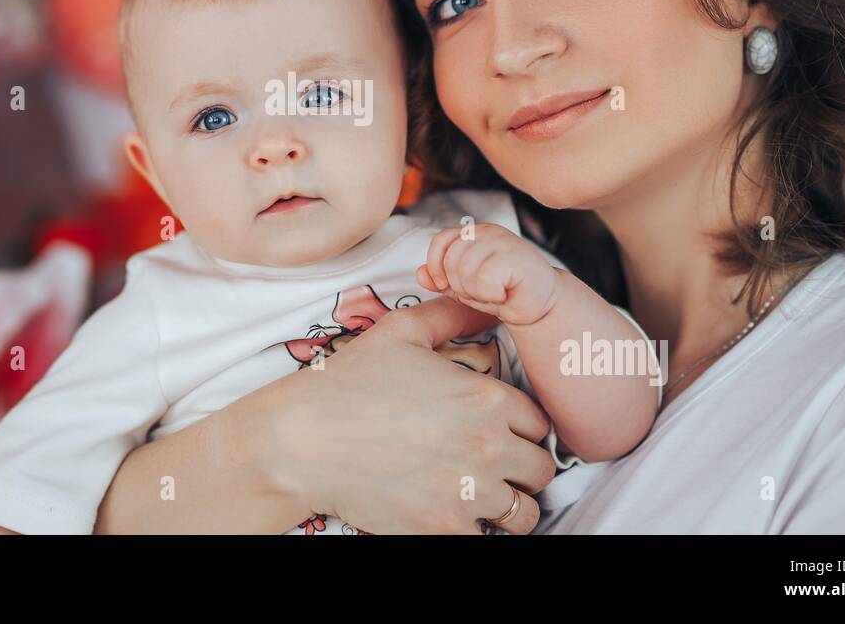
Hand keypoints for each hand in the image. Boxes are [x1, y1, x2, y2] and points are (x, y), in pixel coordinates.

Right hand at [275, 296, 555, 533]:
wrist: (303, 441)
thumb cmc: (348, 383)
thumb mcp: (401, 331)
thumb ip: (450, 315)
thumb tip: (484, 305)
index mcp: (485, 399)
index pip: (539, 423)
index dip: (522, 428)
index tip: (501, 432)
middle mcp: (487, 447)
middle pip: (541, 471)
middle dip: (522, 468)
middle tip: (494, 466)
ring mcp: (468, 493)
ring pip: (524, 514)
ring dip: (508, 505)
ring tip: (480, 496)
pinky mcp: (443, 529)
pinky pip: (487, 540)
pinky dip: (477, 530)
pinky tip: (453, 513)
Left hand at [417, 223, 560, 326]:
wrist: (540, 306)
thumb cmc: (503, 293)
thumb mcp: (465, 287)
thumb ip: (442, 279)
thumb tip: (419, 274)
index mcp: (474, 234)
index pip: (441, 241)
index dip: (436, 266)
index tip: (445, 285)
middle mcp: (488, 232)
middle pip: (451, 259)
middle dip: (459, 285)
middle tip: (481, 292)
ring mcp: (503, 241)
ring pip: (465, 269)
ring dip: (475, 292)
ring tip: (493, 293)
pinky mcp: (516, 256)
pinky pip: (484, 278)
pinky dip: (490, 294)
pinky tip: (504, 294)